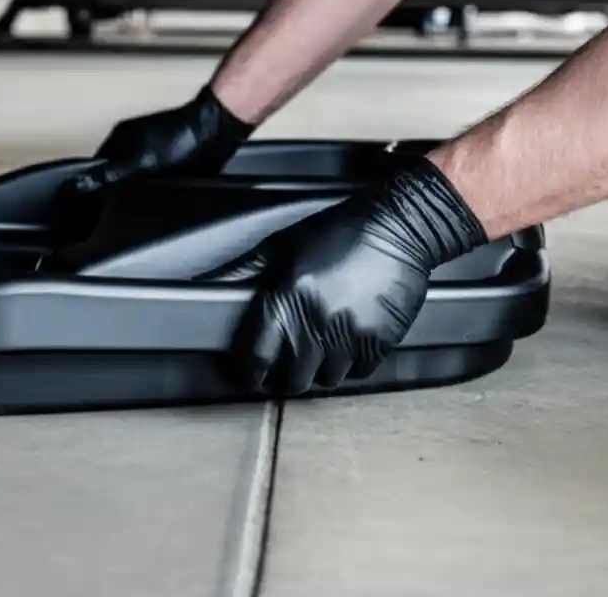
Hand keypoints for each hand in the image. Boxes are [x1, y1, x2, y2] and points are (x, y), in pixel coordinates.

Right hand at [64, 88, 254, 200]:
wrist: (218, 131)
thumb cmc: (183, 137)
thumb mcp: (140, 161)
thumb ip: (112, 175)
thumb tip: (84, 184)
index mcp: (120, 138)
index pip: (96, 166)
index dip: (93, 186)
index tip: (91, 204)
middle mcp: (133, 144)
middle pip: (114, 174)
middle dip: (114, 192)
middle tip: (114, 209)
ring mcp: (152, 153)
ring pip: (134, 180)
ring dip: (136, 192)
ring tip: (136, 205)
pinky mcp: (170, 162)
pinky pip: (155, 182)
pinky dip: (154, 192)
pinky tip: (157, 200)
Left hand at [204, 155, 487, 395]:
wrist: (400, 227)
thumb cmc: (338, 231)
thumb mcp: (283, 244)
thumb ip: (244, 270)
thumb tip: (206, 283)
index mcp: (288, 296)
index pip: (258, 354)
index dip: (250, 371)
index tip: (250, 374)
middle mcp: (318, 321)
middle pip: (292, 378)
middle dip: (285, 376)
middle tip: (286, 367)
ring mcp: (351, 334)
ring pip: (326, 380)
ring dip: (319, 371)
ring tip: (319, 352)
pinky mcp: (381, 341)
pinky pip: (359, 373)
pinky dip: (351, 365)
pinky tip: (347, 345)